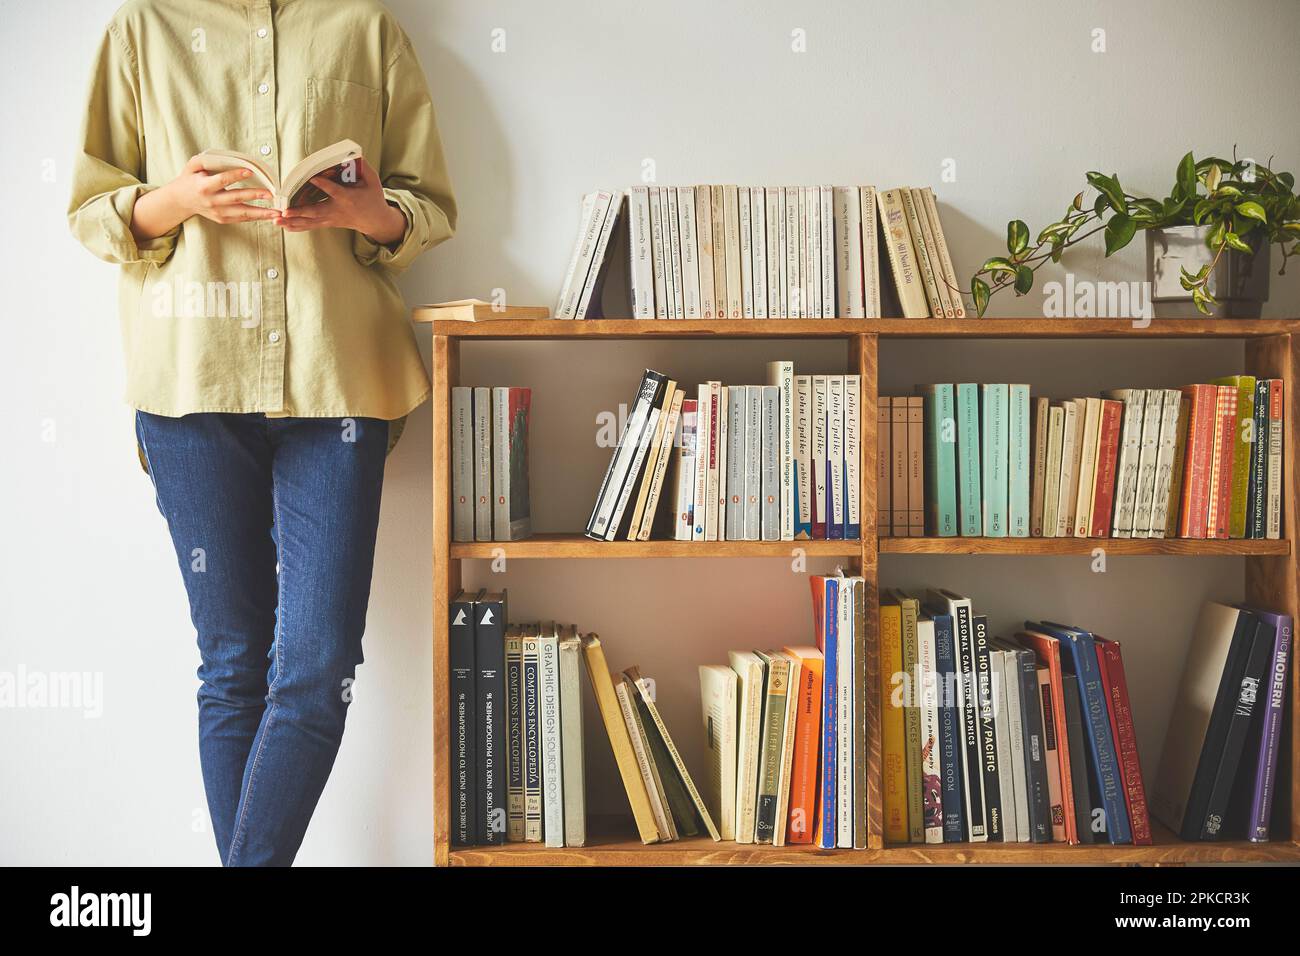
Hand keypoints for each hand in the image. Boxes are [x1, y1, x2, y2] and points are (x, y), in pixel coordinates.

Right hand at [131, 155, 277, 240]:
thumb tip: (223, 156)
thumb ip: (204, 160)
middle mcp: (212, 201)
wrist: (181, 201)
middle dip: (255, 195)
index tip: (250, 171)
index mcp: (204, 186)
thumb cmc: (189, 179)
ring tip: (277, 212)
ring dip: (261, 213)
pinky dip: (256, 217)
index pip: (222, 180)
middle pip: (236, 198)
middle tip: (271, 194)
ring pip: (243, 213)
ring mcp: (218, 213)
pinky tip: (269, 215)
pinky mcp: (223, 220)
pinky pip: (242, 219)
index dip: (236, 175)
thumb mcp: (192, 166)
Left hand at [274, 157, 406, 244]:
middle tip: (285, 211)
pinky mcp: (326, 223)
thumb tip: (353, 153)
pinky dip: (295, 226)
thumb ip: (363, 167)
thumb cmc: (373, 198)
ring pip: (309, 222)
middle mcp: (336, 210)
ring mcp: (330, 219)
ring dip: (291, 221)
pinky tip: (282, 225)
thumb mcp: (373, 181)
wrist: (375, 221)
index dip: (324, 184)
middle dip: (299, 212)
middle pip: (315, 212)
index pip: (334, 191)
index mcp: (348, 198)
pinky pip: (309, 226)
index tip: (313, 178)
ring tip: (276, 220)